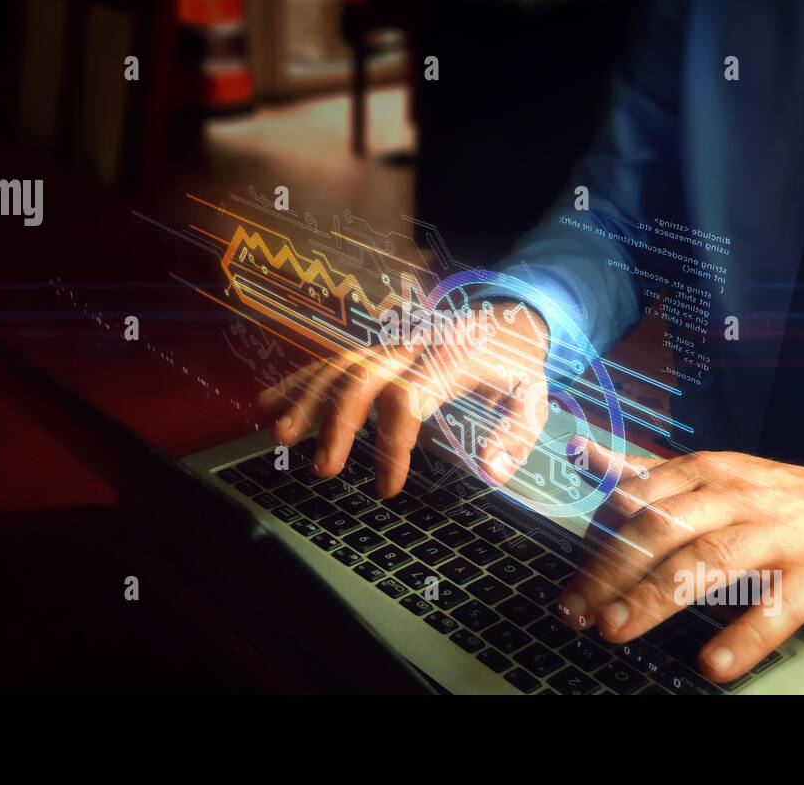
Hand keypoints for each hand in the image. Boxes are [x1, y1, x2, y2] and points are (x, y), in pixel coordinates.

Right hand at [256, 302, 550, 495]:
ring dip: (307, 401)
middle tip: (324, 471)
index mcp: (452, 357)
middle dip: (338, 425)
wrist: (511, 317)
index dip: (393, 443)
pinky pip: (335, 361)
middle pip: (364, 378)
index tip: (388, 487)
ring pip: (341, 366)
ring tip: (281, 438)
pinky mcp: (379, 348)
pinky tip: (269, 404)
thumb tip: (490, 471)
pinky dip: (301, 382)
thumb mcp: (535, 398)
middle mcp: (413, 345)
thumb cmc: (518, 365)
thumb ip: (515, 435)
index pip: (409, 396)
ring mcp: (391, 344)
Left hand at [558, 439, 803, 681]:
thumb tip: (582, 454)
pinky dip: (742, 636)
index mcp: (704, 472)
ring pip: (708, 561)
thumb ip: (645, 473)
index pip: (637, 499)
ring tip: (617, 630)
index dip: (598, 540)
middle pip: (663, 529)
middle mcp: (736, 497)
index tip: (571, 577)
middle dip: (612, 572)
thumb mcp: (710, 476)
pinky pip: (775, 607)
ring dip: (656, 598)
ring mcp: (776, 534)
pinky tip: (711, 662)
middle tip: (578, 611)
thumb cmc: (772, 501)